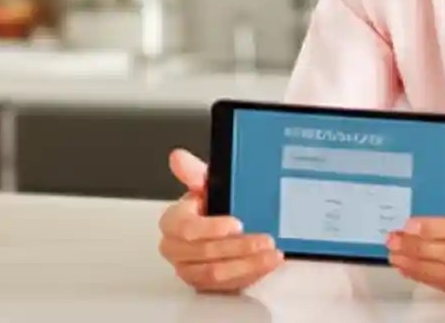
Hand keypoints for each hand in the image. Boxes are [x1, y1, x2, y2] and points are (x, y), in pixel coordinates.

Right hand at [157, 148, 283, 291]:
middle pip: (204, 254)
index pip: (186, 229)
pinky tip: (267, 264)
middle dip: (238, 247)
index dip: (212, 228)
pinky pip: (227, 286)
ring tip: (270, 254)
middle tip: (264, 240)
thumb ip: (194, 172)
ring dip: (247, 264)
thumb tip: (178, 158)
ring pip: (216, 274)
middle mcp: (177, 249)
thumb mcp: (206, 182)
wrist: (221, 225)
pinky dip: (250, 275)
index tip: (237, 223)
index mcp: (173, 222)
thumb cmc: (211, 203)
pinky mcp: (207, 285)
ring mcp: (191, 270)